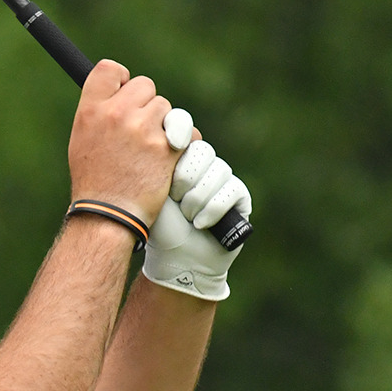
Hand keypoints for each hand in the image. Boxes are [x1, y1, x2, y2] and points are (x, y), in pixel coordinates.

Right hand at [67, 60, 179, 224]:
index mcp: (90, 111)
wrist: (109, 214)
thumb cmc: (94, 180)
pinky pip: (186, 131)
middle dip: (146, 105)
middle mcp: (116, 114)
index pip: (109, 69)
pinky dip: (181, 143)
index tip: (125, 92)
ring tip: (148, 151)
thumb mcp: (82, 139)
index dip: (121, 78)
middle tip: (139, 130)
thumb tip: (122, 91)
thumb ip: (100, 112)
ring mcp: (143, 129)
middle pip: (145, 86)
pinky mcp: (166, 147)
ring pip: (166, 108)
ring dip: (164, 125)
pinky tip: (166, 159)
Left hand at [143, 140, 251, 300]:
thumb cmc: (160, 227)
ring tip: (187, 218)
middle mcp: (203, 165)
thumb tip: (161, 130)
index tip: (169, 165)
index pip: (186, 136)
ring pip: (217, 172)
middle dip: (185, 180)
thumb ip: (158, 163)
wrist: (177, 260)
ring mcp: (223, 178)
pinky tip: (201, 225)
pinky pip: (230, 190)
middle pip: (202, 151)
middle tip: (175, 200)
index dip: (178, 150)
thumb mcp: (151, 192)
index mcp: (180, 159)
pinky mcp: (240, 196)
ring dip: (196, 200)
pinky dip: (212, 210)